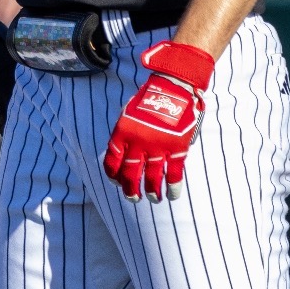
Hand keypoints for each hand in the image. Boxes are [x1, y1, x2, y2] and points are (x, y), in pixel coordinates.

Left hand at [104, 40, 213, 202]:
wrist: (173, 89)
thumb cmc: (148, 101)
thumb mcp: (128, 115)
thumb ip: (125, 136)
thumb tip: (122, 158)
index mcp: (123, 133)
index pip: (112, 161)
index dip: (113, 175)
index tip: (116, 182)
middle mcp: (138, 142)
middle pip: (130, 174)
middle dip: (130, 190)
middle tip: (133, 198)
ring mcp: (158, 147)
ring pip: (152, 178)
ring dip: (151, 192)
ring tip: (153, 199)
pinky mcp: (177, 149)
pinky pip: (173, 174)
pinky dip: (172, 187)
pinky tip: (172, 195)